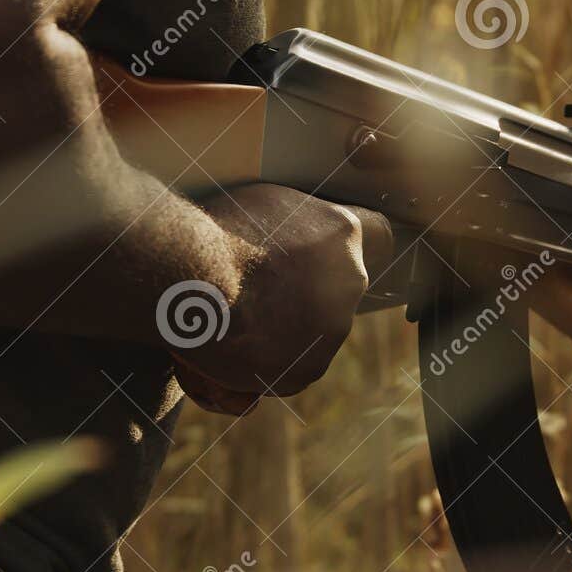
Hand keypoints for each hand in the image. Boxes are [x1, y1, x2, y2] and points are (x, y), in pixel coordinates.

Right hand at [171, 184, 392, 413]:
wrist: (192, 281)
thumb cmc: (217, 232)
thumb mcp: (264, 202)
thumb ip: (295, 222)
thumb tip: (294, 240)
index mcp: (344, 233)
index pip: (379, 236)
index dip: (352, 246)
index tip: (329, 251)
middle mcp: (350, 281)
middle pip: (338, 288)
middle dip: (307, 290)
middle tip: (261, 288)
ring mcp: (332, 329)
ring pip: (315, 330)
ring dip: (286, 328)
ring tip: (238, 319)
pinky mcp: (307, 368)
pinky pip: (291, 365)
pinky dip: (268, 361)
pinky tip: (236, 345)